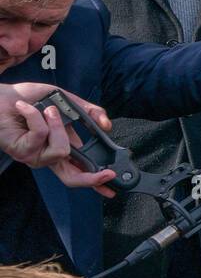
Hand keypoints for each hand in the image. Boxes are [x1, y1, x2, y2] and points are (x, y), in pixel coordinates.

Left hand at [0, 84, 117, 196]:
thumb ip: (89, 111)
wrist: (1, 97)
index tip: (112, 181)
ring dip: (57, 125)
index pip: (79, 170)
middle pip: (72, 179)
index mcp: (61, 148)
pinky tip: (24, 108)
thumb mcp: (67, 101)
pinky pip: (40, 135)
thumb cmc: (30, 99)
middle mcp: (48, 156)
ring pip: (61, 150)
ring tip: (47, 109)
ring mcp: (35, 156)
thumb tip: (107, 125)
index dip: (96, 179)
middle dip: (91, 178)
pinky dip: (35, 116)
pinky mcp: (21, 150)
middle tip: (106, 173)